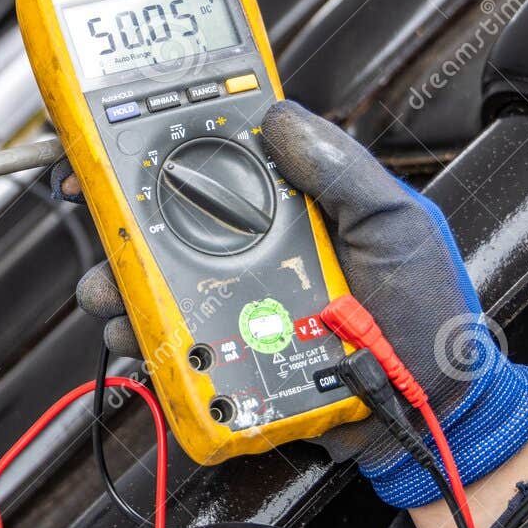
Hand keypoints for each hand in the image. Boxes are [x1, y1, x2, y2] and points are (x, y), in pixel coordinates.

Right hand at [63, 101, 527, 506]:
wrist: (431, 412)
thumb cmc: (428, 314)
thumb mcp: (395, 224)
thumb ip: (341, 168)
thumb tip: (278, 116)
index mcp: (289, 206)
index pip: (215, 160)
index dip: (158, 145)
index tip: (111, 139)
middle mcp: (254, 249)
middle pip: (166, 223)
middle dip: (118, 220)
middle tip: (96, 217)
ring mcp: (236, 303)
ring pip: (155, 285)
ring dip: (119, 285)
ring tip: (110, 294)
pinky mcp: (227, 356)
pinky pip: (171, 343)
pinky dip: (142, 340)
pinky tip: (135, 338)